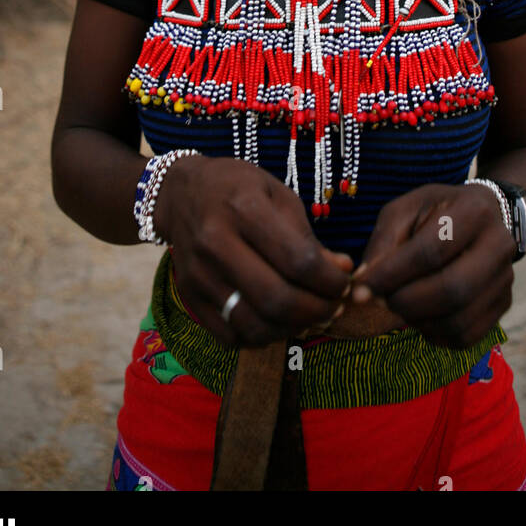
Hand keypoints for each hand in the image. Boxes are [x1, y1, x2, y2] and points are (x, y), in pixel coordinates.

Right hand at [154, 156, 352, 348]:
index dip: (331, 281)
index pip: (298, 261)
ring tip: (310, 316)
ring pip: (254, 325)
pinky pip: (230, 336)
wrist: (181, 193)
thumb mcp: (278, 195)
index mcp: (244, 209)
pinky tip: (277, 321)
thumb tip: (343, 271)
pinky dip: (261, 337)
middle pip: (277, 299)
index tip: (344, 282)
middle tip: (335, 307)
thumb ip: (308, 237)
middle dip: (318, 311)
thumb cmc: (238, 188)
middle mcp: (216, 243)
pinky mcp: (189, 297)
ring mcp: (199, 274)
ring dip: (292, 329)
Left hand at [349, 183, 515, 348]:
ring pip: (459, 320)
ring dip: (417, 321)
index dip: (390, 275)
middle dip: (405, 302)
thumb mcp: (405, 210)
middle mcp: (499, 246)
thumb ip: (383, 242)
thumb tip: (364, 284)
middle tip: (380, 301)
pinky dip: (434, 334)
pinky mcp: (504, 305)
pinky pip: (465, 336)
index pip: (429, 252)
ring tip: (400, 304)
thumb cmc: (437, 212)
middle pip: (452, 290)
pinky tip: (421, 315)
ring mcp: (506, 279)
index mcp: (474, 211)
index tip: (360, 289)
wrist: (486, 216)